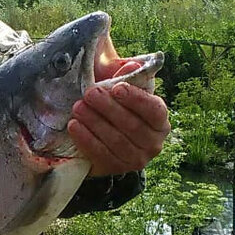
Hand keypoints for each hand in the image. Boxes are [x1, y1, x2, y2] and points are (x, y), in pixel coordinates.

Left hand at [68, 59, 170, 177]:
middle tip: (90, 94)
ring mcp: (137, 159)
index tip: (117, 88)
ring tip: (78, 107)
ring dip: (95, 123)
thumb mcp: (124, 91)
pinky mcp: (117, 169)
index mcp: (160, 121)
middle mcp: (154, 143)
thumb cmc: (119, 108)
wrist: (106, 139)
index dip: (136, 99)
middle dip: (109, 108)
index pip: (153, 110)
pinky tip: (74, 126)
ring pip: (116, 141)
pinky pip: (101, 154)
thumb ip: (128, 78)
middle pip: (132, 126)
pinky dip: (86, 139)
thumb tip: (132, 65)